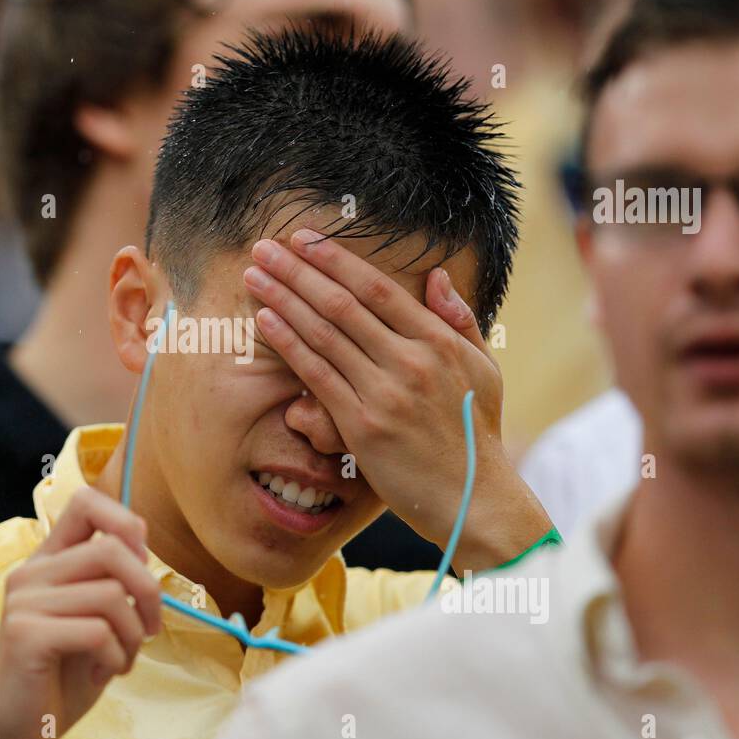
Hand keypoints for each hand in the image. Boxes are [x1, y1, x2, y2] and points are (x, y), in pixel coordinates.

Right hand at [0, 487, 161, 738]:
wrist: (20, 727)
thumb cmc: (63, 673)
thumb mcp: (97, 619)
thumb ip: (115, 580)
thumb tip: (142, 543)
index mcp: (49, 560)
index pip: (85, 503)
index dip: (125, 521)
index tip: (141, 562)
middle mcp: (33, 572)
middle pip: (112, 549)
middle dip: (148, 591)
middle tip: (148, 628)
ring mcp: (25, 601)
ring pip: (110, 594)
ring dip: (132, 634)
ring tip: (120, 659)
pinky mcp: (26, 634)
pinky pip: (97, 631)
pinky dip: (115, 657)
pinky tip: (100, 674)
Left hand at [244, 229, 550, 568]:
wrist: (475, 499)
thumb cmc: (478, 435)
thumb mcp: (484, 370)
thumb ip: (458, 320)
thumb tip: (435, 275)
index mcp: (439, 342)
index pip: (378, 289)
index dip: (336, 260)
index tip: (304, 239)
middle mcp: (411, 361)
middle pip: (343, 304)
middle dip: (298, 271)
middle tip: (263, 248)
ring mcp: (386, 394)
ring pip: (324, 335)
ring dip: (283, 300)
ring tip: (254, 276)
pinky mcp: (363, 427)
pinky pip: (318, 376)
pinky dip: (289, 345)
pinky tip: (265, 321)